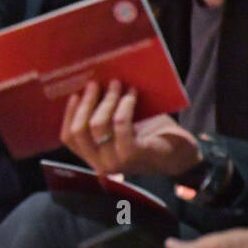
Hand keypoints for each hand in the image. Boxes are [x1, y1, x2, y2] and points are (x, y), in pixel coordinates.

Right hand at [60, 80, 199, 176]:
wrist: (179, 155)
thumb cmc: (148, 138)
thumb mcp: (119, 130)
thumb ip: (103, 119)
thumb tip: (89, 89)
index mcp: (92, 158)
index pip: (68, 138)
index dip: (69, 114)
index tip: (75, 94)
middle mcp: (99, 164)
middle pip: (79, 130)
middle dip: (86, 103)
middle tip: (95, 84)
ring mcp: (115, 161)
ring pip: (98, 125)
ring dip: (107, 100)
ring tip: (117, 84)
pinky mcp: (132, 154)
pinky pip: (120, 124)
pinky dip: (124, 105)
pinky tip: (132, 94)